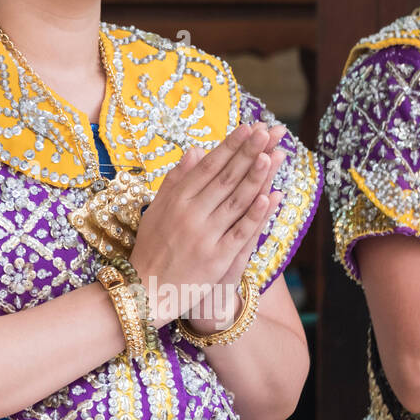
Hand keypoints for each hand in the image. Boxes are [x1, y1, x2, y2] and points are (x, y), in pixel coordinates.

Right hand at [129, 122, 284, 326]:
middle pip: (225, 178)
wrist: (146, 291)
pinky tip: (271, 197)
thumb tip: (194, 151)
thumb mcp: (155, 210)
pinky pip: (240, 233)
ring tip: (273, 154)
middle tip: (269, 131)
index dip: (230, 146)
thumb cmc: (151, 249)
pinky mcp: (217, 258)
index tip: (249, 128)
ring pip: (236, 201)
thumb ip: (175, 181)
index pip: (208, 167)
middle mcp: (190, 214)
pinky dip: (255, 215)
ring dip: (256, 177)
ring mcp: (204, 236)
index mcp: (175, 200)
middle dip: (249, 153)